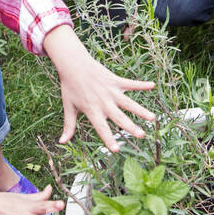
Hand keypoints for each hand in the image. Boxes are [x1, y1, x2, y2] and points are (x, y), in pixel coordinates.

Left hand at [43, 25, 155, 149]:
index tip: (117, 150)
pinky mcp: (115, 80)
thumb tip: (61, 142)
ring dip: (141, 110)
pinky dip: (141, 84)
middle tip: (142, 135)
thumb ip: (69, 126)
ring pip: (128, 103)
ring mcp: (110, 91)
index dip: (109, 139)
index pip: (101, 128)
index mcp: (92, 110)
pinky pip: (130, 83)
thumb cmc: (70, 87)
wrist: (72, 64)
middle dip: (131, 127)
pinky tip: (152, 85)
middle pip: (119, 117)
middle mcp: (103, 102)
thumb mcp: (68, 107)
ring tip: (152, 118)